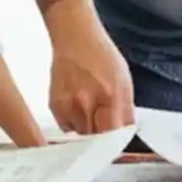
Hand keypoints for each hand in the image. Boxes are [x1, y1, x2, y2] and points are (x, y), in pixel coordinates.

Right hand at [49, 18, 134, 133]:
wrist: (75, 37)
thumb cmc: (100, 54)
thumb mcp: (124, 80)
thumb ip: (127, 110)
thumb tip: (126, 133)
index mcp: (108, 96)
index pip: (112, 135)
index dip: (115, 143)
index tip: (117, 145)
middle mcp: (85, 104)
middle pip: (95, 139)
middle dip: (102, 136)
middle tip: (104, 125)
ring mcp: (67, 106)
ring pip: (81, 134)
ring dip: (88, 129)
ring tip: (91, 109)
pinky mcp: (54, 106)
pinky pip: (67, 126)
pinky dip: (74, 121)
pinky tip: (78, 105)